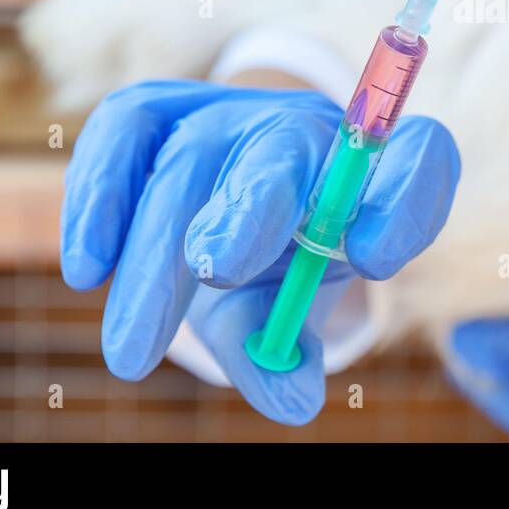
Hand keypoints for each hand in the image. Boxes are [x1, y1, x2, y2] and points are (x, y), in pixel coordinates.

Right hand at [60, 79, 459, 424]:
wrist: (250, 184)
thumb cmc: (288, 250)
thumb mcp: (292, 305)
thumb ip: (289, 348)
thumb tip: (291, 399)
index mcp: (371, 168)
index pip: (418, 158)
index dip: (401, 204)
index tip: (372, 261)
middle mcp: (305, 127)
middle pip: (284, 155)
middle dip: (251, 215)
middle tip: (217, 276)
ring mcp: (230, 110)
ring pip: (196, 154)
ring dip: (160, 241)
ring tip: (136, 343)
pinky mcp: (159, 109)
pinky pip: (125, 127)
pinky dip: (100, 192)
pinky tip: (89, 267)